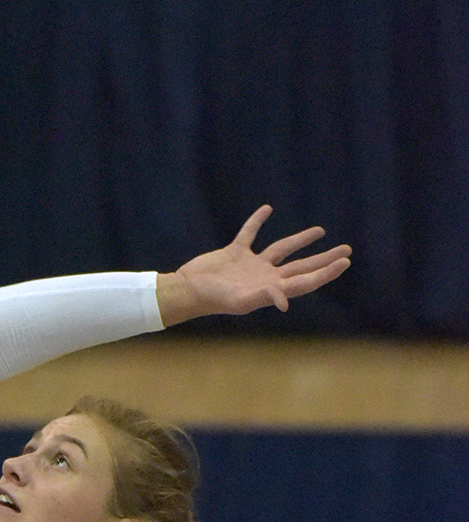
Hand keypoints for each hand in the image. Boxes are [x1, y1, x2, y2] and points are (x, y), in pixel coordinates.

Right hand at [156, 205, 350, 324]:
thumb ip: (265, 297)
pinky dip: (257, 221)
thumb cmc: (213, 299)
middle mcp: (265, 276)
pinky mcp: (235, 253)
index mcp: (271, 288)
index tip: (344, 262)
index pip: (305, 280)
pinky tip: (267, 209)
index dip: (326, 272)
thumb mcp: (240, 300)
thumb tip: (285, 301)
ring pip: (282, 250)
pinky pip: (250, 233)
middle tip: (346, 251)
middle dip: (324, 259)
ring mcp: (251, 265)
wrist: (186, 290)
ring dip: (301, 241)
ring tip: (321, 231)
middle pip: (301, 266)